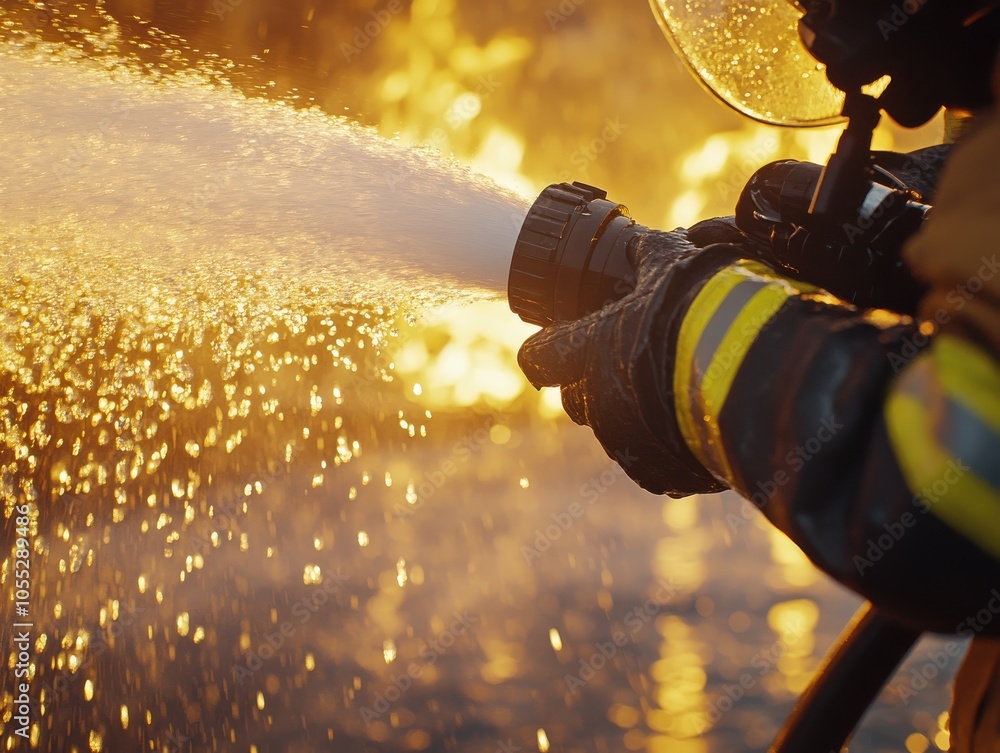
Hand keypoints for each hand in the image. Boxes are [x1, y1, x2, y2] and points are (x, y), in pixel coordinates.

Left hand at [518, 222, 741, 496]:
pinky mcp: (664, 472)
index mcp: (593, 350)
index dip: (544, 350)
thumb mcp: (676, 268)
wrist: (762, 378)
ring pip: (616, 431)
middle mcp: (601, 402)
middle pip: (575, 400)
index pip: (540, 356)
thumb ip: (650, 256)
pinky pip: (655, 460)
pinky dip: (670, 444)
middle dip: (592, 384)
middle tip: (627, 364)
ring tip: (675, 391)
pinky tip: (697, 422)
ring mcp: (630, 442)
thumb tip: (641, 242)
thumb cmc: (711, 314)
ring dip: (635, 412)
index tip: (551, 345)